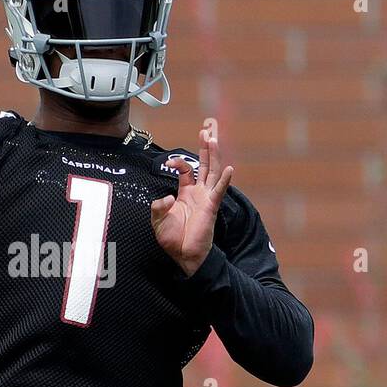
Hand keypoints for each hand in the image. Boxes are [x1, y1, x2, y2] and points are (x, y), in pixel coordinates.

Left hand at [151, 129, 233, 276]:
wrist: (183, 255)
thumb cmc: (172, 239)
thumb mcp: (158, 219)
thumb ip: (158, 207)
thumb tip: (167, 198)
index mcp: (186, 193)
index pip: (187, 170)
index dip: (179, 162)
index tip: (170, 162)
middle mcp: (199, 193)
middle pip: (205, 165)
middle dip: (205, 148)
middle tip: (206, 131)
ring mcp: (206, 199)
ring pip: (212, 172)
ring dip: (213, 156)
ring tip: (213, 139)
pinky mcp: (211, 207)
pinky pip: (219, 191)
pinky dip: (224, 180)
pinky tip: (228, 168)